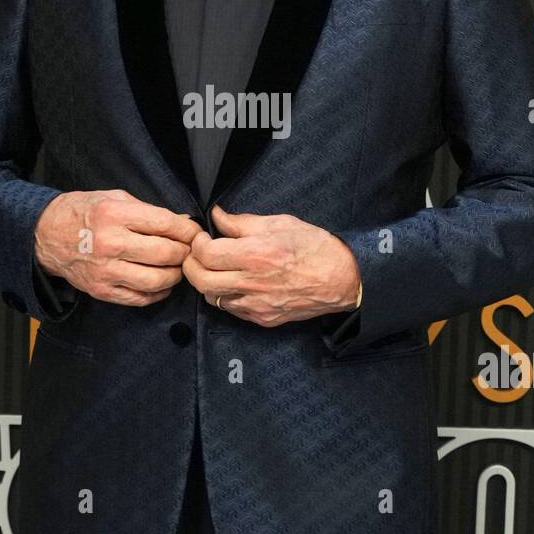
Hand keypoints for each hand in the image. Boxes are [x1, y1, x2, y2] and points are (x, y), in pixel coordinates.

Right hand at [34, 189, 201, 306]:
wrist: (45, 235)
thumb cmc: (83, 212)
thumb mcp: (114, 198)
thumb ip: (149, 212)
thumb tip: (183, 223)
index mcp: (114, 215)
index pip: (165, 224)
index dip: (188, 230)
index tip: (195, 233)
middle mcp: (111, 244)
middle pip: (165, 254)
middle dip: (185, 252)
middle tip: (189, 250)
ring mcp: (105, 271)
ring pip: (157, 280)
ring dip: (175, 275)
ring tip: (177, 267)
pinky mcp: (102, 290)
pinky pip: (140, 298)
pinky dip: (158, 293)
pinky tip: (162, 284)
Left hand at [182, 204, 360, 326]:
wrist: (342, 279)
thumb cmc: (315, 247)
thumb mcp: (279, 223)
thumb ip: (242, 222)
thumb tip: (217, 215)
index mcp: (255, 254)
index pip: (206, 254)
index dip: (197, 244)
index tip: (203, 238)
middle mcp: (252, 282)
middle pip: (201, 280)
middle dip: (191, 265)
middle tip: (197, 255)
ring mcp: (256, 303)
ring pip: (212, 298)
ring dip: (206, 282)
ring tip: (217, 269)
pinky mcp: (262, 318)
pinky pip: (231, 309)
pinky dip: (225, 296)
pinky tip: (235, 283)